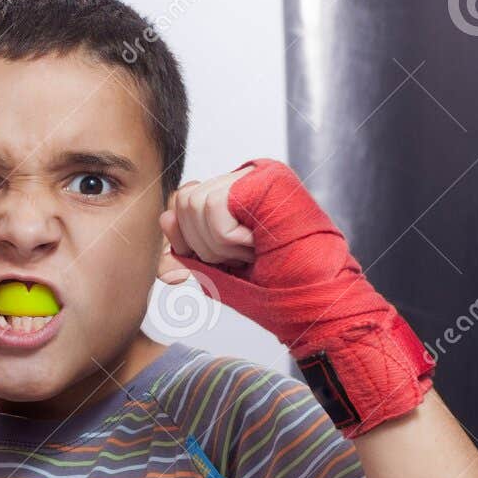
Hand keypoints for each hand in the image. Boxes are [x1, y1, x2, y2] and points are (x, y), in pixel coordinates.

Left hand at [154, 158, 434, 437]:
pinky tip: (258, 243)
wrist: (315, 304)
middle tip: (244, 257)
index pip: (181, 203)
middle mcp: (245, 178)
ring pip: (193, 204)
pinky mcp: (264, 175)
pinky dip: (229, 240)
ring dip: (220, 245)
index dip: (186, 240)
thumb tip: (162, 219)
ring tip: (254, 250)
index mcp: (234, 197)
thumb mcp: (216, 274)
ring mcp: (256, 173)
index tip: (218, 264)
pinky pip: (212, 207)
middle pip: (182, 201)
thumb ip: (186, 249)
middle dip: (204, 246)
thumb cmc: (276, 292)